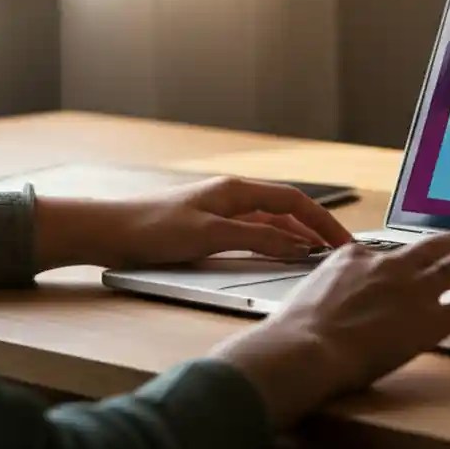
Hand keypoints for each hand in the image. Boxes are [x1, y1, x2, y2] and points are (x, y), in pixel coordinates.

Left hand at [33, 176, 353, 269]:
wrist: (107, 233)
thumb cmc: (153, 229)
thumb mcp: (211, 236)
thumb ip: (258, 239)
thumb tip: (297, 245)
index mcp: (237, 190)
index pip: (295, 201)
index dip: (323, 221)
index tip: (342, 241)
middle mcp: (233, 196)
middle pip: (287, 210)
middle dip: (316, 228)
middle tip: (339, 251)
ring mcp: (222, 211)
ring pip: (272, 222)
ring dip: (296, 237)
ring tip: (317, 257)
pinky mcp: (210, 228)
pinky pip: (255, 233)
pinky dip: (275, 244)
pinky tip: (280, 258)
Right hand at [211, 233, 449, 427]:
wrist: (302, 349)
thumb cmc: (292, 335)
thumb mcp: (304, 297)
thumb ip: (325, 291)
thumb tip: (322, 306)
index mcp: (356, 255)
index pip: (392, 249)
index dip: (407, 263)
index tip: (410, 273)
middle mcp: (391, 264)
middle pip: (437, 243)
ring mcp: (414, 288)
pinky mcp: (432, 319)